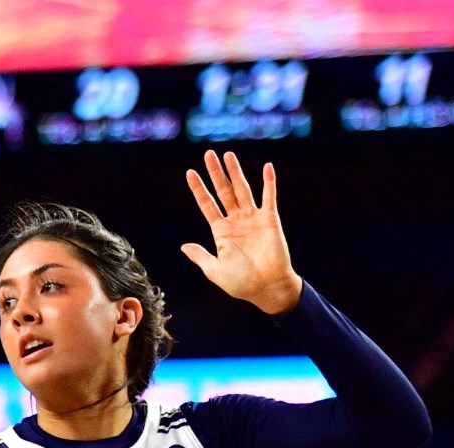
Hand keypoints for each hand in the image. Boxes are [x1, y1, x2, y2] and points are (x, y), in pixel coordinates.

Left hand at [181, 150, 302, 314]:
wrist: (266, 288)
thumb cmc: (240, 283)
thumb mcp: (214, 270)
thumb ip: (200, 256)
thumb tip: (183, 246)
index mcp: (220, 232)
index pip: (207, 204)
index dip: (198, 189)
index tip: (190, 173)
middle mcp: (236, 221)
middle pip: (223, 191)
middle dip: (216, 173)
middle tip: (209, 154)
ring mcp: (253, 218)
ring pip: (242, 189)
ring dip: (236, 172)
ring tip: (228, 155)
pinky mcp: (270, 220)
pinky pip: (269, 197)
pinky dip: (268, 182)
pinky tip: (266, 167)